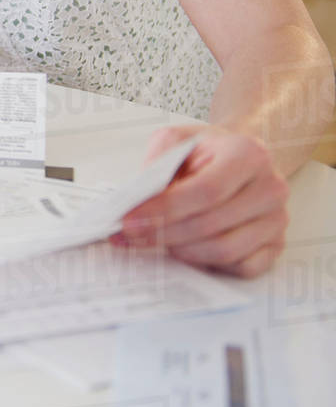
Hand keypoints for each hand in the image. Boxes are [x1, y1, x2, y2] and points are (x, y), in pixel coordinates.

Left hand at [113, 124, 290, 277]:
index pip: (207, 190)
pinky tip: (185, 249)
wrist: (238, 155)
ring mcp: (277, 219)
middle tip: (130, 235)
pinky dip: (208, 264)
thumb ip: (156, 163)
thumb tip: (135, 200)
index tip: (130, 219)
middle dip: (164, 233)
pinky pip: (242, 267)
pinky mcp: (276, 244)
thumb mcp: (176, 140)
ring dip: (182, 251)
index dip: (165, 209)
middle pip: (212, 224)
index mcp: (248, 154)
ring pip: (225, 250)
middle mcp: (270, 188)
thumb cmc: (206, 150)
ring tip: (154, 240)